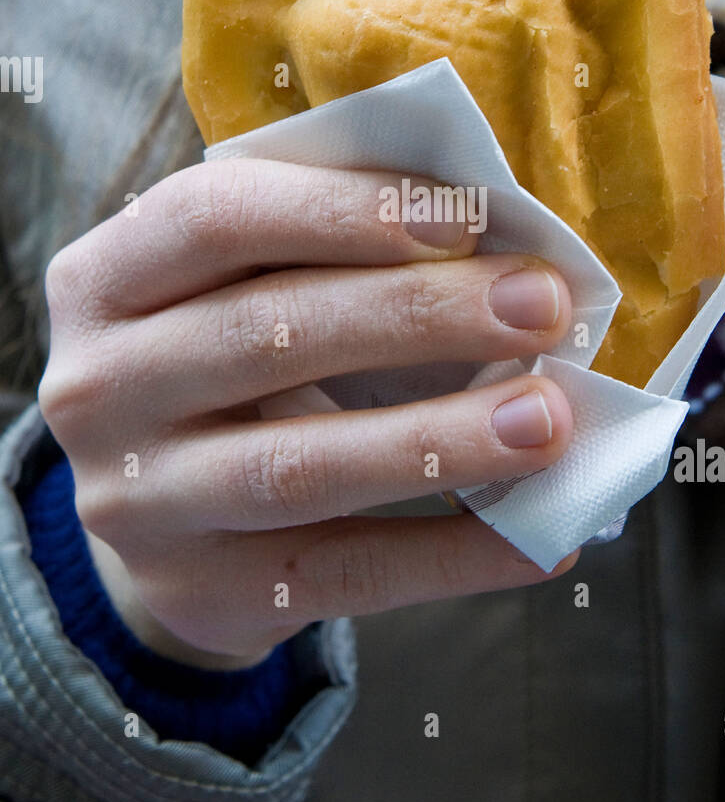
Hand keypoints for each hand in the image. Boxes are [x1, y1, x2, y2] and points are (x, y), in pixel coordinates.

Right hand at [39, 159, 576, 667]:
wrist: (158, 511)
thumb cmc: (225, 357)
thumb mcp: (233, 286)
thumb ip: (323, 248)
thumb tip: (497, 244)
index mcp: (105, 278)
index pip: (215, 217)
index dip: (343, 211)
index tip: (469, 216)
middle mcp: (99, 387)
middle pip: (265, 332)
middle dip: (419, 314)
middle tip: (542, 305)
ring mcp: (139, 501)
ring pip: (301, 465)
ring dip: (440, 439)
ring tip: (548, 420)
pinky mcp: (202, 591)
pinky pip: (346, 576)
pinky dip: (453, 557)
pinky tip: (540, 539)